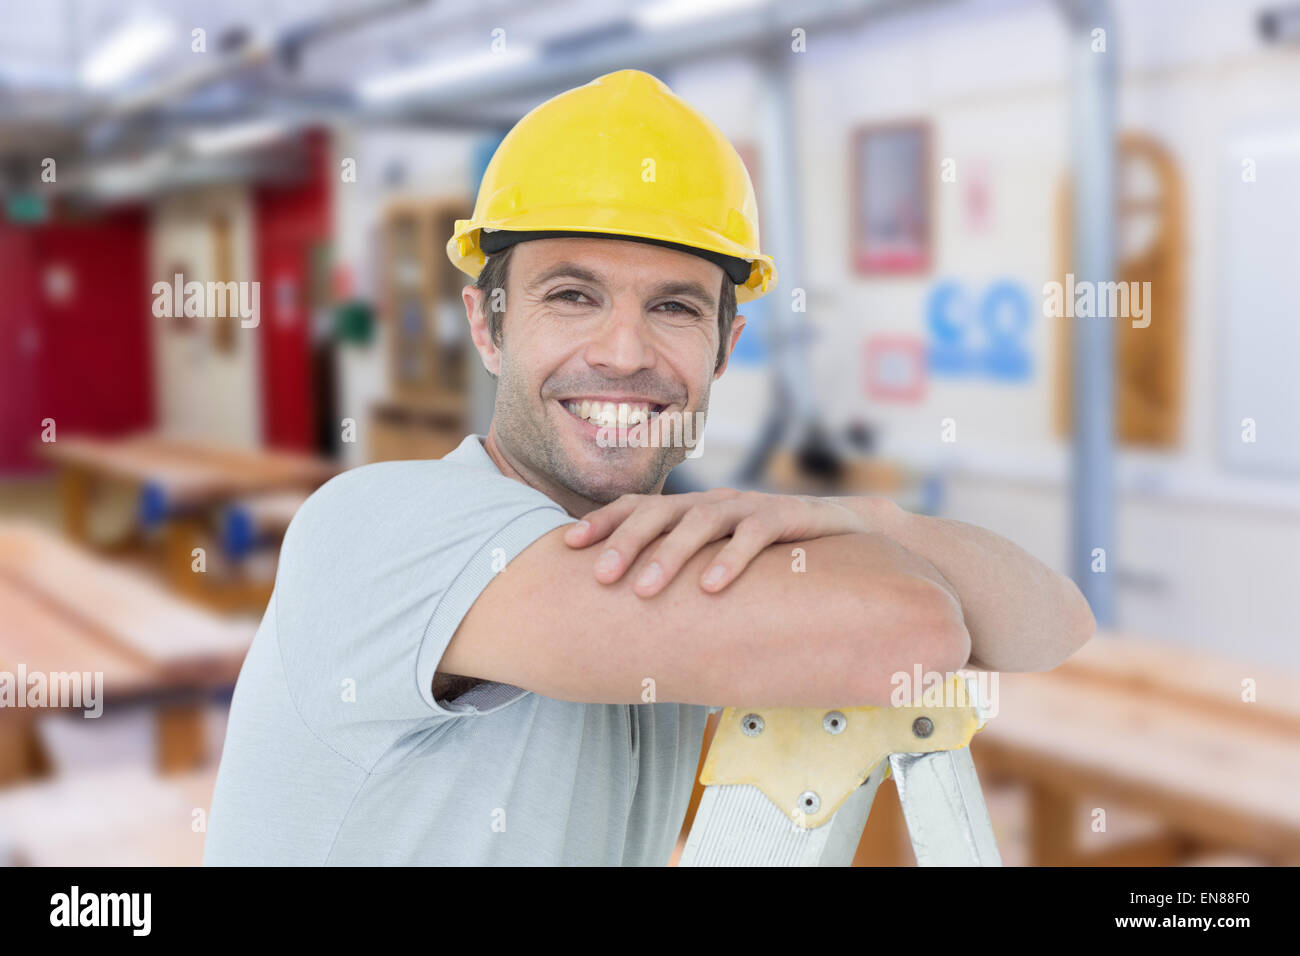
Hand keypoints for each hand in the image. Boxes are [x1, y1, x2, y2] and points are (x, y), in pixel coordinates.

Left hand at [562, 489, 874, 596]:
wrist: (849, 531)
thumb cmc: (773, 553)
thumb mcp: (722, 557)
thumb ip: (686, 572)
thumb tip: (633, 612)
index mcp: (692, 510)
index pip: (637, 506)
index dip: (602, 522)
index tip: (567, 545)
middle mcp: (714, 503)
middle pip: (659, 512)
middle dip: (625, 543)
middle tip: (601, 577)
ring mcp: (748, 506)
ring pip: (699, 521)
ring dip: (668, 556)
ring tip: (642, 590)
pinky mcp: (785, 517)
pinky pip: (753, 535)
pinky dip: (729, 560)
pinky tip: (710, 587)